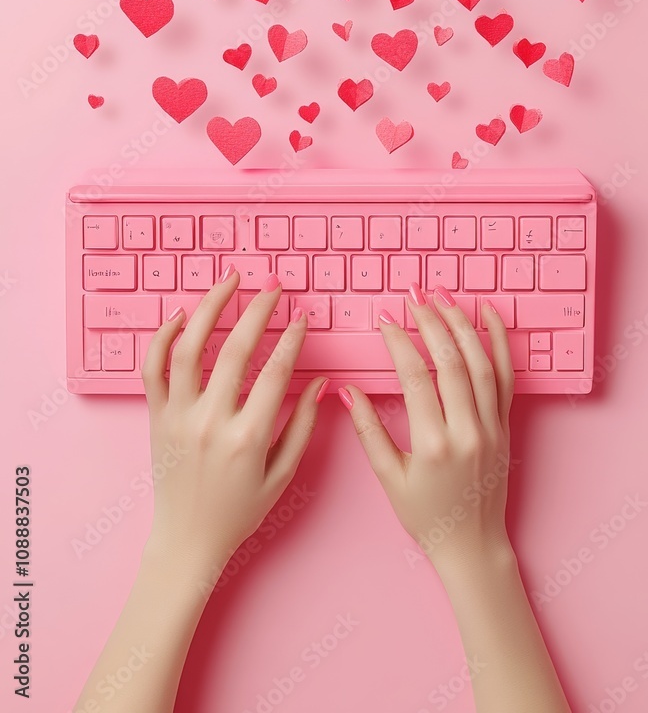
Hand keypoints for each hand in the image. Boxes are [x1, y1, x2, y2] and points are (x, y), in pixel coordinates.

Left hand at [140, 270, 326, 586]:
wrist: (187, 540)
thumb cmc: (238, 511)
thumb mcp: (282, 475)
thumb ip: (303, 426)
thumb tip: (321, 383)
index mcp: (247, 438)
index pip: (275, 372)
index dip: (293, 339)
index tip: (302, 317)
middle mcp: (210, 421)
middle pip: (235, 349)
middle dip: (259, 310)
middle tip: (273, 286)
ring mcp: (178, 416)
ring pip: (189, 348)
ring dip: (210, 307)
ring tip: (228, 281)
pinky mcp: (156, 417)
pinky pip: (153, 368)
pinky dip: (163, 337)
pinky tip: (181, 314)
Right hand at [341, 285, 514, 585]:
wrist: (472, 546)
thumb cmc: (426, 516)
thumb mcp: (388, 478)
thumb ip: (368, 431)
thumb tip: (346, 391)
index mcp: (434, 444)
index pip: (416, 377)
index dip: (399, 342)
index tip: (386, 319)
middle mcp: (467, 431)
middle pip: (450, 361)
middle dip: (430, 321)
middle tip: (413, 295)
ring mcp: (492, 427)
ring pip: (480, 363)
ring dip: (461, 325)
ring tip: (443, 297)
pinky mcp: (506, 426)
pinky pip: (506, 377)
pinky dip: (498, 342)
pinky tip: (487, 316)